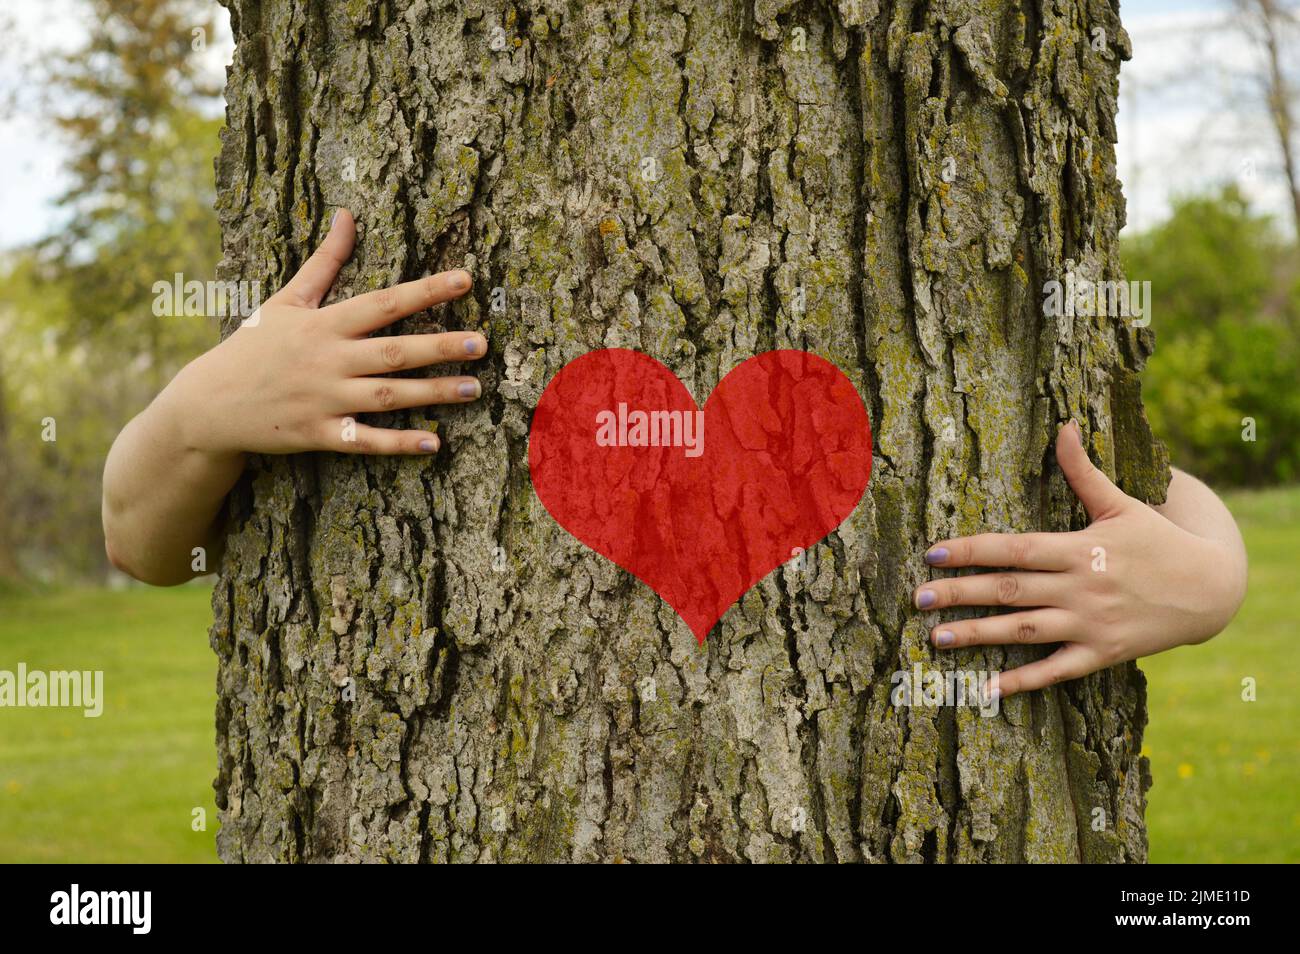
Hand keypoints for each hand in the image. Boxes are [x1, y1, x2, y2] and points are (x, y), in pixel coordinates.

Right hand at [164, 208, 484, 457]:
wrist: (208, 404)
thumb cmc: (254, 345)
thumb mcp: (285, 299)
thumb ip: (324, 261)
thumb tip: (347, 214)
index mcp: (324, 323)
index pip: (383, 302)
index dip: (426, 291)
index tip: (466, 280)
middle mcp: (328, 360)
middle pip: (394, 351)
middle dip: (440, 346)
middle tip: (482, 343)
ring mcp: (323, 398)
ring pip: (387, 396)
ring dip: (432, 393)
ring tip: (474, 388)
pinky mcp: (317, 434)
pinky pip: (364, 439)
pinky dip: (397, 443)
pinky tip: (433, 442)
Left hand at [914, 421, 1247, 699]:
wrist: (1211, 588)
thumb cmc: (1158, 540)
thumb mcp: (1122, 503)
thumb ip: (1083, 471)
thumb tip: (1063, 426)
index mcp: (1079, 548)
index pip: (1014, 548)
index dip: (972, 550)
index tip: (933, 553)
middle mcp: (1080, 588)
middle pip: (1010, 590)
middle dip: (961, 593)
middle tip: (918, 597)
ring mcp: (1090, 624)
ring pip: (1024, 631)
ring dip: (979, 635)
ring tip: (936, 637)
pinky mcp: (1103, 653)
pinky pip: (1056, 670)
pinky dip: (1023, 681)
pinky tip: (987, 689)